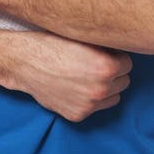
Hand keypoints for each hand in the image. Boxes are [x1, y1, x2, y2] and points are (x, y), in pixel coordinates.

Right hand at [11, 31, 132, 122]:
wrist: (25, 63)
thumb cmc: (53, 44)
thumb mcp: (84, 38)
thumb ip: (106, 46)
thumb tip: (122, 47)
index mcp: (107, 66)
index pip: (128, 63)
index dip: (116, 56)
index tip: (106, 53)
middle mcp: (101, 88)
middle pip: (123, 81)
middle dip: (114, 73)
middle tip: (96, 64)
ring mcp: (89, 104)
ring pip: (113, 97)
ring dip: (106, 88)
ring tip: (87, 76)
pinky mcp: (78, 115)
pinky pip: (95, 107)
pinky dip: (90, 99)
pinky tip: (75, 87)